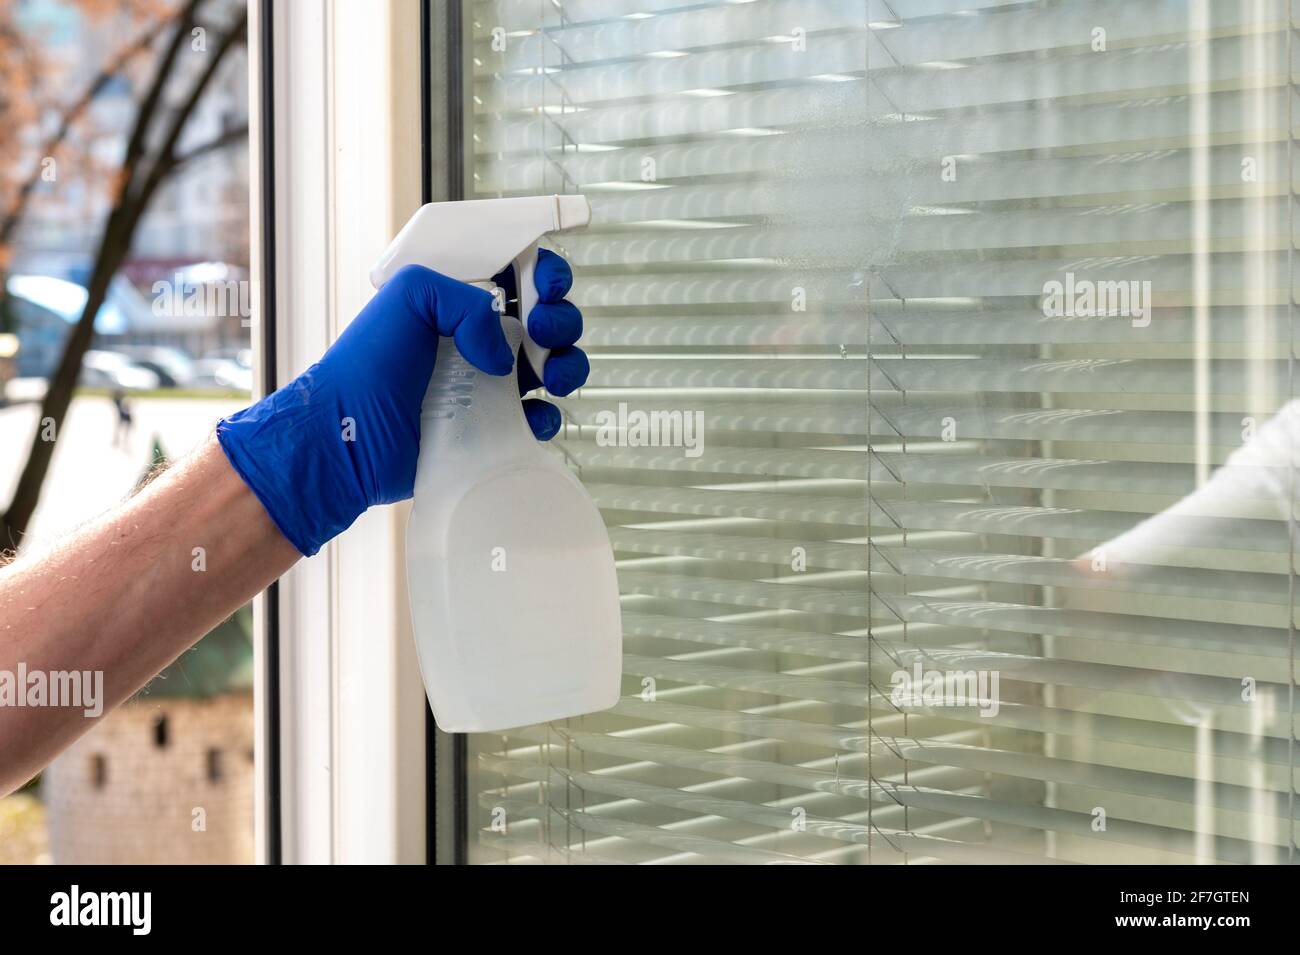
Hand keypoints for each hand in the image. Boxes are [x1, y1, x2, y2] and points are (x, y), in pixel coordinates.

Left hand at [216, 249, 587, 555]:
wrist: (347, 440)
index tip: (547, 286)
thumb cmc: (365, 366)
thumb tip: (502, 352)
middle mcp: (477, 344)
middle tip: (543, 332)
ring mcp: (486, 389)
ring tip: (550, 375)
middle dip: (561, 321)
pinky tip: (533, 414)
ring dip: (567, 366)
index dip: (544, 276)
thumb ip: (463, 301)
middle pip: (546, 323)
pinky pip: (536, 421)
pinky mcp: (489, 431)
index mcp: (459, 306)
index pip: (517, 279)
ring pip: (552, 370)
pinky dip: (546, 417)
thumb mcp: (406, 297)